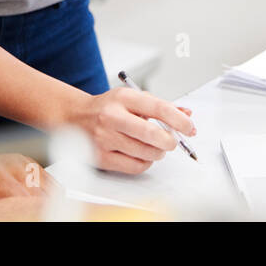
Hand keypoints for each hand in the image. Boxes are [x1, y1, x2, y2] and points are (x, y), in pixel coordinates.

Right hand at [70, 87, 196, 173]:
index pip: (158, 108)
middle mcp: (112, 117)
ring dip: (158, 153)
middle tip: (172, 141)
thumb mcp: (133, 98)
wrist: (76, 117)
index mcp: (123, 98)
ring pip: (146, 153)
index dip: (179, 120)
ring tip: (154, 146)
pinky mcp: (101, 157)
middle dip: (169, 141)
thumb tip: (186, 114)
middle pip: (152, 134)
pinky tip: (141, 154)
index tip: (189, 127)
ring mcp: (105, 138)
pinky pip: (135, 167)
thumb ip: (160, 106)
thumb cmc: (109, 107)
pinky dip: (145, 163)